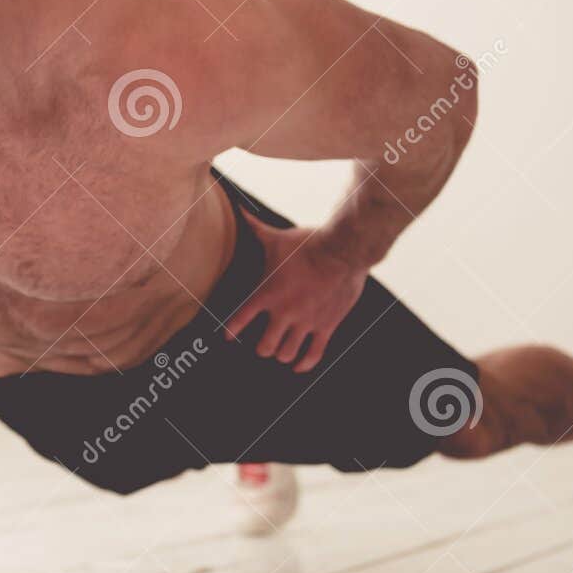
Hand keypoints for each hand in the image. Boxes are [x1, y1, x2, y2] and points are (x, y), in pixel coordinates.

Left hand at [221, 208, 367, 373]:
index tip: (228, 338)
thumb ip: (253, 227)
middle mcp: (283, 312)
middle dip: (261, 348)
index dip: (231, 332)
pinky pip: (314, 355)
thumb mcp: (276, 237)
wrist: (344, 249)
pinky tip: (298, 366)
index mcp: (266, 293)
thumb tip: (236, 206)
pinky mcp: (327, 326)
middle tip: (263, 343)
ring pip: (287, 354)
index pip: (239, 321)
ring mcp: (305, 321)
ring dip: (282, 354)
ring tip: (282, 349)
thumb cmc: (307, 242)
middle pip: (264, 348)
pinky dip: (305, 364)